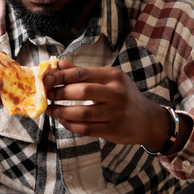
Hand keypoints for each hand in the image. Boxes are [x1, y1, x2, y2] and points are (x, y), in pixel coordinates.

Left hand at [44, 61, 168, 147]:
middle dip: (60, 94)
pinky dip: (70, 125)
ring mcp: (115, 113)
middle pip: (82, 92)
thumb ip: (83, 72)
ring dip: (61, 112)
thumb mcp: (109, 79)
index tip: (46, 79)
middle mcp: (116, 93)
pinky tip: (62, 120)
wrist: (147, 120)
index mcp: (113, 76)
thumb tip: (58, 64)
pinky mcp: (112, 130)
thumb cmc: (124, 95)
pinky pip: (86, 129)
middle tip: (47, 95)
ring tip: (50, 109)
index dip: (61, 76)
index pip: (82, 73)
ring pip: (82, 113)